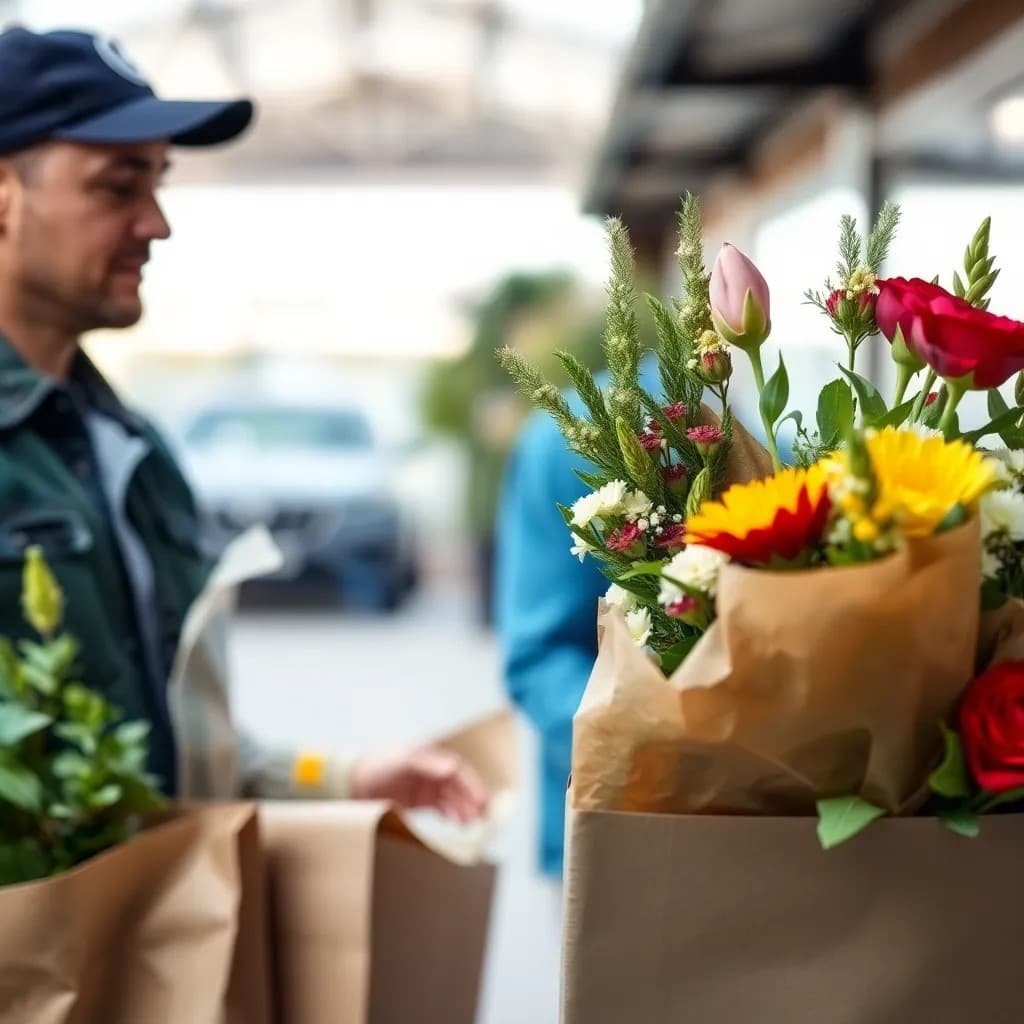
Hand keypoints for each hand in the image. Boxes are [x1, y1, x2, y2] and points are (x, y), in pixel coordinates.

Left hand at [349, 746, 486, 822]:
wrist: (356, 783)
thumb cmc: (380, 766)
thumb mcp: (404, 762)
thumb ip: (428, 764)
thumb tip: (453, 766)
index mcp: (433, 757)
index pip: (459, 771)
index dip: (472, 786)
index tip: (480, 802)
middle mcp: (435, 771)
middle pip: (460, 786)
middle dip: (472, 801)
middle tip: (480, 819)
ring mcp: (429, 787)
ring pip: (454, 799)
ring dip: (464, 810)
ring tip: (471, 826)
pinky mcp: (422, 801)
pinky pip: (443, 809)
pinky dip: (453, 816)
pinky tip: (458, 826)